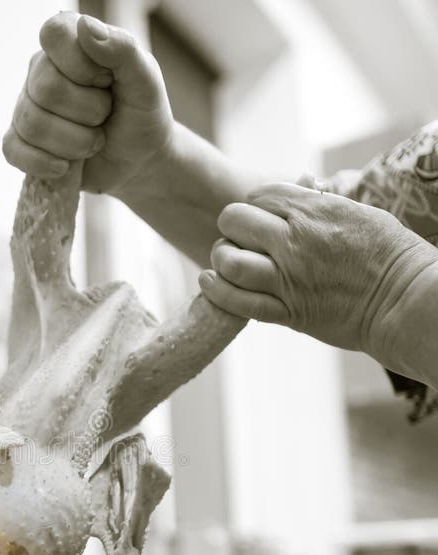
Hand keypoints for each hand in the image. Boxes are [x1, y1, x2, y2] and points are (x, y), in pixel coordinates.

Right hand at [3, 12, 172, 197]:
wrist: (139, 162)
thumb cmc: (141, 115)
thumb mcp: (145, 80)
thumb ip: (122, 49)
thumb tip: (84, 26)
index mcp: (69, 44)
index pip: (54, 35)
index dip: (81, 64)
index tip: (106, 81)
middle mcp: (41, 71)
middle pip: (46, 89)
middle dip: (88, 113)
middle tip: (104, 117)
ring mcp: (26, 107)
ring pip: (33, 125)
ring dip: (76, 143)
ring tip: (94, 141)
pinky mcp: (21, 143)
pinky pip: (12, 150)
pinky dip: (43, 163)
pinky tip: (66, 167)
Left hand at [199, 183, 437, 369]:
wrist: (402, 300)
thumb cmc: (389, 254)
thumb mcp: (358, 213)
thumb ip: (322, 202)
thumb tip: (303, 186)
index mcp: (313, 211)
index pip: (259, 196)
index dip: (253, 204)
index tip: (258, 215)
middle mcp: (294, 241)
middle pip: (234, 221)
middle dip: (231, 226)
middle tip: (237, 236)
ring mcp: (287, 278)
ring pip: (229, 261)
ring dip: (220, 258)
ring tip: (224, 260)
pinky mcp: (286, 311)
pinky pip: (237, 301)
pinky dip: (216, 291)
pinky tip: (209, 282)